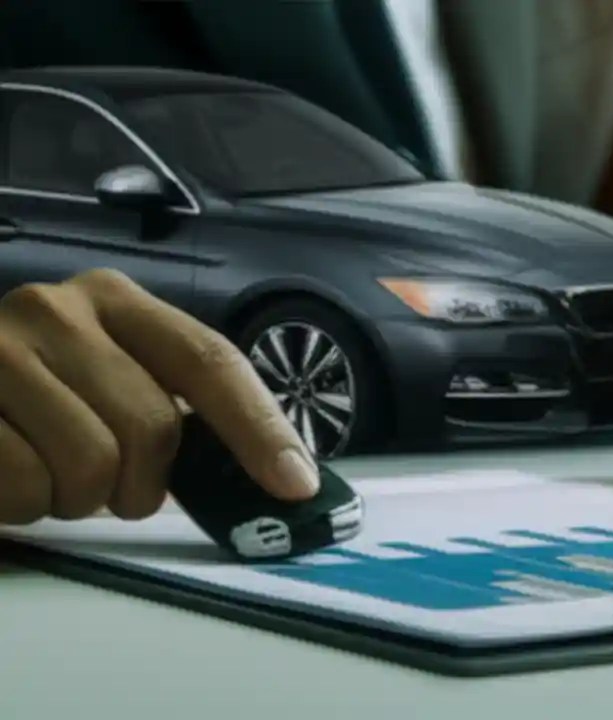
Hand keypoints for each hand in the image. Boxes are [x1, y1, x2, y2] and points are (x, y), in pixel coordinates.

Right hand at [0, 268, 318, 524]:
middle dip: (140, 484)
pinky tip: (4, 473)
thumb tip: (275, 474)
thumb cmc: (26, 393)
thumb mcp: (102, 376)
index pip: (211, 362)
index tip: (294, 484)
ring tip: (48, 473)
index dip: (261, 428)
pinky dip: (22, 503)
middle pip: (155, 429)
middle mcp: (57, 310)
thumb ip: (173, 406)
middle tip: (110, 487)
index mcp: (115, 301)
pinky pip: (23, 485)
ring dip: (77, 497)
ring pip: (91, 464)